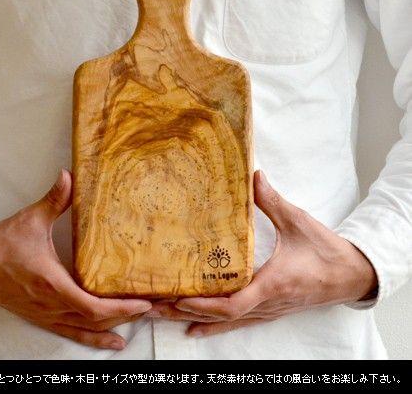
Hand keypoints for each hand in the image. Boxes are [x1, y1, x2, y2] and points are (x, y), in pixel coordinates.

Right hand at [0, 169, 151, 349]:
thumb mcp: (30, 219)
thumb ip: (54, 199)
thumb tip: (68, 175)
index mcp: (51, 282)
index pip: (92, 306)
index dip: (119, 309)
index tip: (142, 303)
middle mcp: (51, 304)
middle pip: (95, 320)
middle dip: (124, 317)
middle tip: (150, 309)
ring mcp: (45, 314)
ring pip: (84, 329)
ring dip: (112, 329)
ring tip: (136, 325)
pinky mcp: (41, 316)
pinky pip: (71, 332)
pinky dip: (92, 339)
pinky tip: (109, 343)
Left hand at [149, 170, 376, 336]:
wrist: (351, 276)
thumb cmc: (326, 251)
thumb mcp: (299, 222)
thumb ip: (272, 201)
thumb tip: (253, 175)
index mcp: (273, 283)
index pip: (234, 303)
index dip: (205, 304)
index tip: (178, 298)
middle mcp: (266, 303)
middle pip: (220, 316)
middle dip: (184, 312)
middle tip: (151, 308)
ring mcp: (267, 310)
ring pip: (225, 322)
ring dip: (192, 319)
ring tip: (160, 316)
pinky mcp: (269, 310)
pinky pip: (236, 322)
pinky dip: (212, 325)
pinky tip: (192, 328)